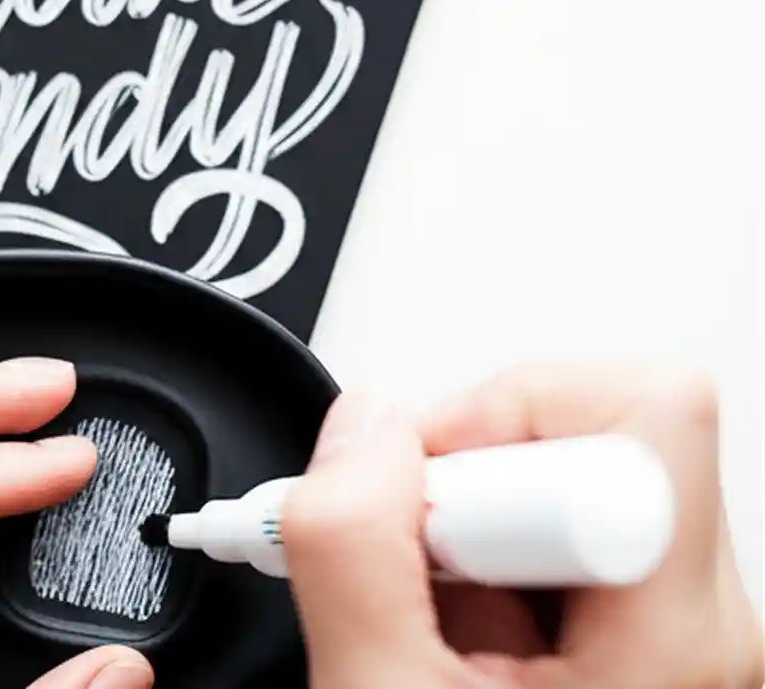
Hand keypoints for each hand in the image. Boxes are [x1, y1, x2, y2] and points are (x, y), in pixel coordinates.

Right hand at [282, 363, 762, 687]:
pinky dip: (469, 564)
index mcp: (677, 639)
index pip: (646, 412)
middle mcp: (698, 622)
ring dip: (457, 531)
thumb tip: (361, 432)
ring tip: (420, 624)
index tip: (418, 500)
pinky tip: (439, 637)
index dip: (505, 421)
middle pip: (597, 437)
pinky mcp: (632, 638)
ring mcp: (670, 633)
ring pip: (559, 486)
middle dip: (465, 484)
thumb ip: (354, 551)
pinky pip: (544, 538)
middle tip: (412, 570)